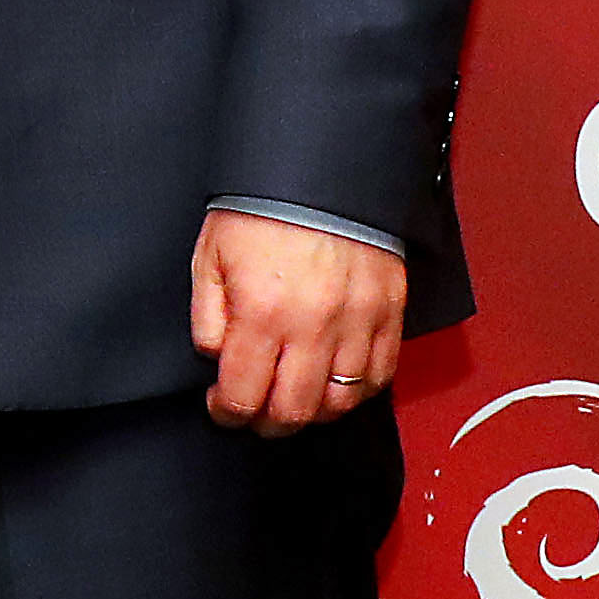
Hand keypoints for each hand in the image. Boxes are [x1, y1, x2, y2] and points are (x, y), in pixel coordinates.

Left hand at [191, 208, 405, 433]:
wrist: (321, 174)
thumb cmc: (258, 212)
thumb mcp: (209, 256)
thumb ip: (208, 314)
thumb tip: (216, 357)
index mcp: (262, 313)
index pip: (244, 393)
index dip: (228, 413)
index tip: (221, 409)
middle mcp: (313, 328)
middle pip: (296, 410)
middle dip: (268, 423)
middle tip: (254, 415)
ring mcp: (358, 324)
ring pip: (341, 403)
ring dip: (314, 413)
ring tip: (293, 401)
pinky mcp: (390, 315)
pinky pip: (380, 377)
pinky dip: (357, 393)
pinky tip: (335, 386)